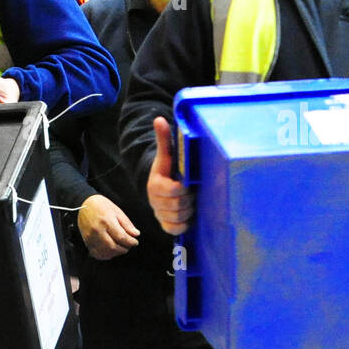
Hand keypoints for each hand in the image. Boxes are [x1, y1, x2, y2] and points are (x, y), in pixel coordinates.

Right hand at [78, 194, 139, 258]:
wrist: (84, 205)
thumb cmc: (102, 206)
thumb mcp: (117, 211)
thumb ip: (127, 224)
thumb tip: (136, 235)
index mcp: (106, 221)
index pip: (121, 237)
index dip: (130, 242)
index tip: (135, 242)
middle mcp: (97, 230)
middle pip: (113, 247)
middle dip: (124, 249)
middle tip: (129, 246)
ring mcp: (90, 237)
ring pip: (105, 252)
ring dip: (116, 253)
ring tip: (121, 248)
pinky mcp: (87, 241)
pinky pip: (97, 254)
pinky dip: (106, 255)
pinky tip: (112, 251)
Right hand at [147, 117, 194, 234]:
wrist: (161, 185)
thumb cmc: (168, 168)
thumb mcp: (166, 154)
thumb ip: (163, 138)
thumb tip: (159, 119)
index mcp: (155, 184)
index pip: (174, 190)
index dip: (184, 187)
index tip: (189, 183)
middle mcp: (155, 201)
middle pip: (179, 205)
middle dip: (189, 198)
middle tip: (193, 191)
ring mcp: (160, 214)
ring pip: (180, 217)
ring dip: (189, 210)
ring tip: (191, 201)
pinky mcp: (165, 225)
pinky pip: (176, 230)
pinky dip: (184, 224)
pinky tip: (188, 214)